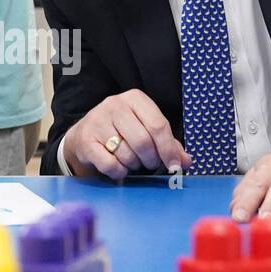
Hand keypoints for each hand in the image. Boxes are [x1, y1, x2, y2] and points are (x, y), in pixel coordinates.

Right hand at [64, 89, 191, 179]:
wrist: (84, 136)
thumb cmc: (121, 132)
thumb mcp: (145, 130)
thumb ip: (168, 144)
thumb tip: (186, 162)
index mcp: (135, 99)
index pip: (158, 125)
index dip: (169, 149)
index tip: (175, 166)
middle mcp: (115, 105)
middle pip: (143, 141)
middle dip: (151, 159)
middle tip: (150, 164)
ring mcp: (97, 121)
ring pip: (127, 155)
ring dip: (133, 165)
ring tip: (130, 161)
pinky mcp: (85, 140)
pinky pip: (110, 165)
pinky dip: (118, 172)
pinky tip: (117, 167)